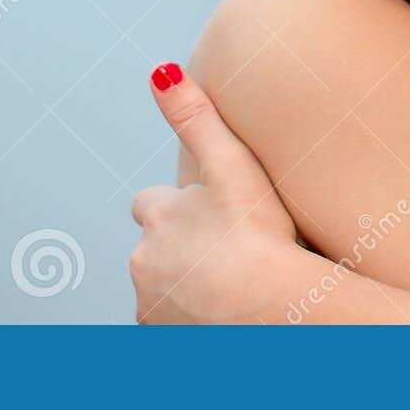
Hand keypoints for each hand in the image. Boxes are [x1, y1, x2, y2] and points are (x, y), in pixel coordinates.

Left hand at [128, 63, 302, 323]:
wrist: (266, 308)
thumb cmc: (255, 234)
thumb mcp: (228, 163)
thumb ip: (194, 116)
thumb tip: (160, 68)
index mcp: (157, 216)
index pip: (150, 204)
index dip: (175, 207)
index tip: (204, 212)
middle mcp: (143, 261)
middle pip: (155, 250)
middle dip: (179, 249)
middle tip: (224, 252)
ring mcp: (151, 306)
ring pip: (163, 290)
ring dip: (186, 287)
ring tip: (230, 287)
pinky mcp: (164, 341)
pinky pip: (174, 327)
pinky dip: (193, 321)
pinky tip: (224, 318)